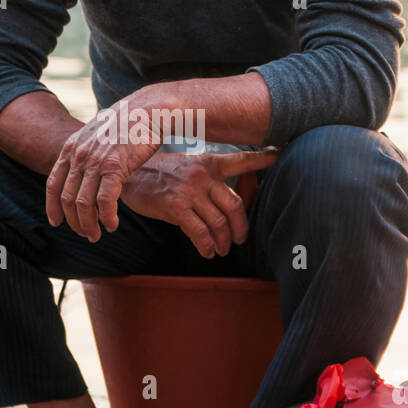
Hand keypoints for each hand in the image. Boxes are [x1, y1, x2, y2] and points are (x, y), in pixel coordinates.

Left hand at [46, 97, 163, 240]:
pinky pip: (105, 201)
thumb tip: (82, 170)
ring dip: (88, 224)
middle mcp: (79, 155)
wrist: (147, 110)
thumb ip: (85, 153)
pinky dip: (106, 217)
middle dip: (74, 221)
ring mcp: (95, 161)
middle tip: (86, 234)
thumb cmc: (127, 124)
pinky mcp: (115, 167)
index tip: (56, 222)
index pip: (53, 183)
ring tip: (97, 234)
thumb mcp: (96, 135)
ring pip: (83, 203)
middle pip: (67, 198)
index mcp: (71, 148)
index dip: (52, 206)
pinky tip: (112, 225)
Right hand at [120, 149, 277, 257]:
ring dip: (224, 242)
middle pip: (236, 206)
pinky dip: (207, 246)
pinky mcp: (176, 207)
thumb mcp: (190, 168)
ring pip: (219, 223)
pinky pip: (200, 233)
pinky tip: (207, 251)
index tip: (278, 155)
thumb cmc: (162, 175)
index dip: (261, 160)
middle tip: (240, 240)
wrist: (129, 176)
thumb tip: (231, 202)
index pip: (241, 160)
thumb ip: (211, 179)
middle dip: (241, 229)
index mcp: (210, 163)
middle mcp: (203, 175)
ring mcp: (190, 191)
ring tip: (222, 249)